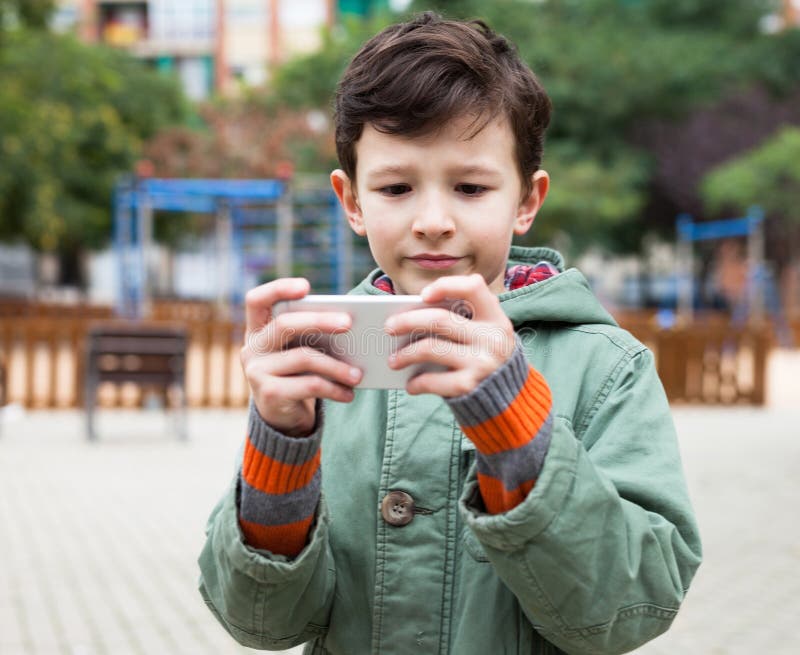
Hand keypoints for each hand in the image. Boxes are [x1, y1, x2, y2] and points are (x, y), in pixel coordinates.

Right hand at [241, 278, 361, 436]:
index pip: (256, 300)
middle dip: (319, 320)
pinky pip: (309, 385)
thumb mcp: (300, 349)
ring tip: (359, 374)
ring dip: (336, 365)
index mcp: (258, 329)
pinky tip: (349, 393)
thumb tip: (350, 323)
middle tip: (349, 322)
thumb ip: (312, 334)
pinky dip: (334, 388)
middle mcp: (252, 347)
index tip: (306, 286)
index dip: (277, 289)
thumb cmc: (297, 373)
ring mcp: (256, 371)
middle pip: (284, 324)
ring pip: (303, 357)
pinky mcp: (269, 394)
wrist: (283, 415)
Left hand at [384, 274, 515, 396]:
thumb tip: (409, 320)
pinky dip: (417, 383)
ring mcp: (483, 362)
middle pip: (440, 319)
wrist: (514, 402)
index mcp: (495, 318)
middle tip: (388, 327)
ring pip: (430, 348)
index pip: (473, 287)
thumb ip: (461, 323)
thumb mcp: (485, 336)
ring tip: (392, 360)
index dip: (446, 286)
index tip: (423, 295)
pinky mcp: (471, 386)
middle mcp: (492, 338)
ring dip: (405, 354)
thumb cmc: (487, 360)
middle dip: (408, 321)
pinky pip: (433, 380)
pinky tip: (410, 384)